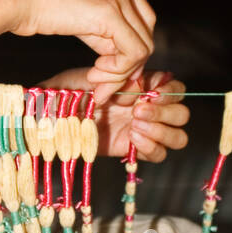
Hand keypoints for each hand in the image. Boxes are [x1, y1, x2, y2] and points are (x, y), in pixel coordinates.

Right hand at [0, 0, 156, 105]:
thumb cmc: (28, 2)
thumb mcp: (73, 10)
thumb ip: (98, 28)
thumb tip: (114, 55)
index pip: (138, 15)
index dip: (127, 46)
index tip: (104, 67)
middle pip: (145, 28)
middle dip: (129, 61)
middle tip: (104, 81)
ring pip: (142, 43)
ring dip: (121, 71)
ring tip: (96, 81)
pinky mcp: (109, 12)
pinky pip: (132, 51)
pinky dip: (118, 71)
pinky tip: (95, 74)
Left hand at [35, 67, 189, 162]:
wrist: (50, 117)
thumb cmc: (67, 92)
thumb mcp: (91, 78)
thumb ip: (120, 79)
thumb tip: (141, 82)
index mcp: (142, 88)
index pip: (175, 89)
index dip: (169, 91)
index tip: (148, 90)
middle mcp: (147, 109)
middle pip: (181, 114)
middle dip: (165, 111)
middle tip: (137, 110)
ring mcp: (142, 130)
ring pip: (178, 135)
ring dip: (162, 130)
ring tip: (135, 125)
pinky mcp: (133, 149)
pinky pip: (159, 154)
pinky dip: (152, 146)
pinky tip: (133, 137)